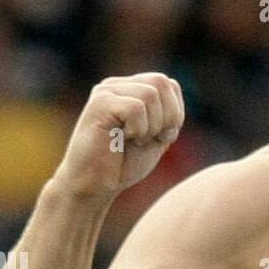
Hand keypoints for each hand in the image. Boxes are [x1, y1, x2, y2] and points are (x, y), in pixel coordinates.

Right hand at [53, 72, 185, 201]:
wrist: (93, 186)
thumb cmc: (122, 165)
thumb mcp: (155, 136)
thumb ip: (167, 113)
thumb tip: (173, 86)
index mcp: (130, 90)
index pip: (169, 84)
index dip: (174, 114)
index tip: (158, 137)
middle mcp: (117, 85)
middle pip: (162, 82)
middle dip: (167, 117)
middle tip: (147, 139)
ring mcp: (106, 92)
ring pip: (150, 93)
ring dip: (151, 126)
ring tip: (133, 140)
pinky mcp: (99, 103)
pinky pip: (136, 107)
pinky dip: (138, 129)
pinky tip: (122, 139)